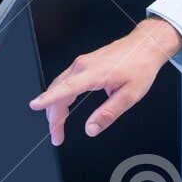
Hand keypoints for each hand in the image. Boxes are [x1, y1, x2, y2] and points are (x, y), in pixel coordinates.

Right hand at [29, 17, 181, 144]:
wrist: (146, 45)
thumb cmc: (140, 66)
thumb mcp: (130, 95)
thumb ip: (108, 113)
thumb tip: (91, 129)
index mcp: (94, 73)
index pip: (65, 89)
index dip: (48, 99)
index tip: (35, 106)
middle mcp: (83, 66)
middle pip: (58, 91)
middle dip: (53, 115)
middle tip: (57, 136)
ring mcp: (82, 63)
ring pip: (60, 86)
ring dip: (55, 106)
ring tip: (58, 126)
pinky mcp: (85, 63)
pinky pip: (66, 80)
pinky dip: (61, 95)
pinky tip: (63, 105)